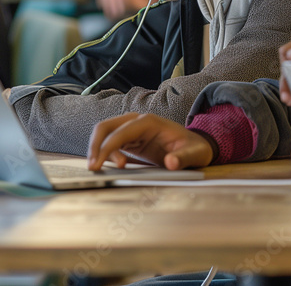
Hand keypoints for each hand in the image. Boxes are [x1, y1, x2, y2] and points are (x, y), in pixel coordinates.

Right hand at [87, 112, 214, 170]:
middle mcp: (138, 121)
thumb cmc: (195, 148)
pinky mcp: (131, 139)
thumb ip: (183, 158)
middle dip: (95, 146)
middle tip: (93, 167)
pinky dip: (105, 153)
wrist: (196, 146)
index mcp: (150, 121)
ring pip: (105, 133)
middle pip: (106, 127)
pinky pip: (111, 142)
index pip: (121, 131)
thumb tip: (171, 163)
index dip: (108, 147)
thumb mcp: (194, 154)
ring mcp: (133, 129)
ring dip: (98, 150)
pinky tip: (111, 165)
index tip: (98, 164)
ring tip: (100, 169)